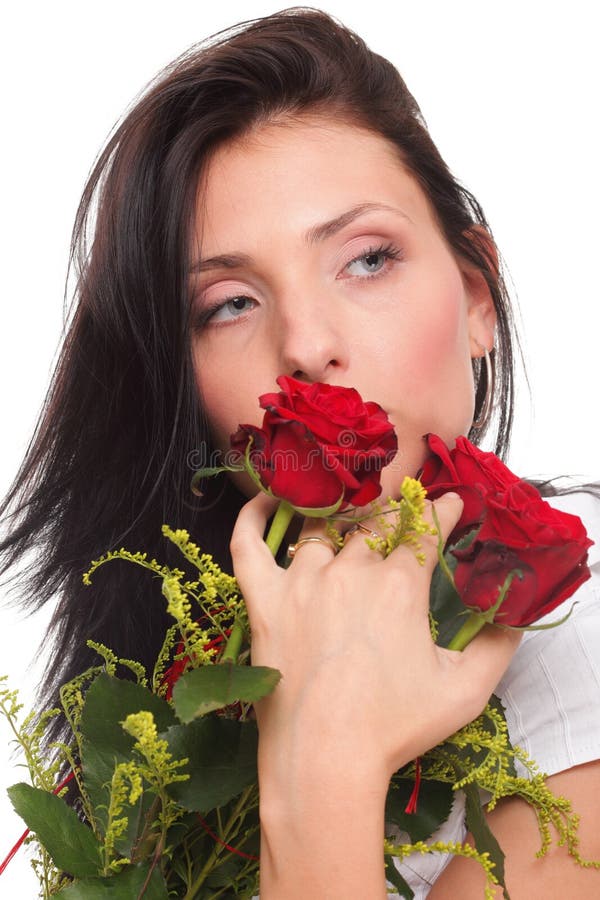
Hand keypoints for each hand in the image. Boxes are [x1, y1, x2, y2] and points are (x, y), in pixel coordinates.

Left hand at [230, 491, 519, 898]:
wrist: (325, 760)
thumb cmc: (395, 729)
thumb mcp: (466, 692)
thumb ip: (497, 648)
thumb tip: (514, 618)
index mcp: (399, 585)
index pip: (426, 529)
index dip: (442, 513)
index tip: (451, 505)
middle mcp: (350, 571)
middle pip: (375, 525)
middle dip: (395, 518)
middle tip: (402, 526)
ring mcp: (301, 582)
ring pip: (322, 533)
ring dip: (340, 527)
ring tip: (349, 528)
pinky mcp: (264, 600)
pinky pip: (248, 545)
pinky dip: (254, 519)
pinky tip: (266, 504)